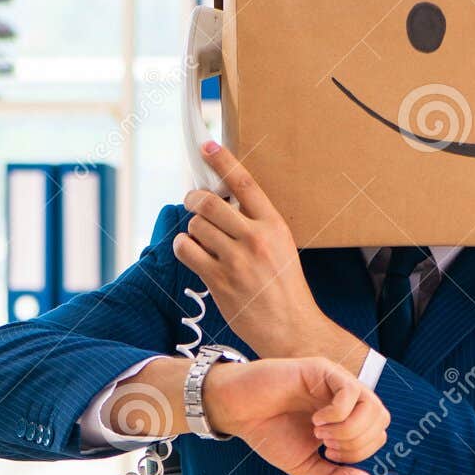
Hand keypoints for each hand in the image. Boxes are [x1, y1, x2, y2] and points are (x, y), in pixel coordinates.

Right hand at [102, 356, 387, 474]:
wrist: (237, 411)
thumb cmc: (269, 434)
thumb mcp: (305, 465)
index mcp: (346, 417)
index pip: (378, 434)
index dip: (360, 452)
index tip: (329, 454)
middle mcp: (345, 398)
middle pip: (381, 420)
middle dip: (356, 443)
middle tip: (326, 445)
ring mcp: (335, 381)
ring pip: (372, 405)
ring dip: (349, 429)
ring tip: (321, 433)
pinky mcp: (321, 369)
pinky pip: (350, 391)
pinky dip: (339, 413)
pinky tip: (317, 420)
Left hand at [174, 142, 369, 371]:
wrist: (291, 327)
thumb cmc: (285, 288)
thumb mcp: (282, 247)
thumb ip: (256, 225)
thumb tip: (222, 203)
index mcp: (274, 226)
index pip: (245, 183)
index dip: (222, 160)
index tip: (206, 146)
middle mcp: (255, 238)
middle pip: (209, 202)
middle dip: (194, 199)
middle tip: (193, 202)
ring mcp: (235, 260)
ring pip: (195, 226)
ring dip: (191, 228)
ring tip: (200, 238)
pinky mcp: (218, 280)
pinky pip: (187, 250)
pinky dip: (184, 247)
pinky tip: (191, 252)